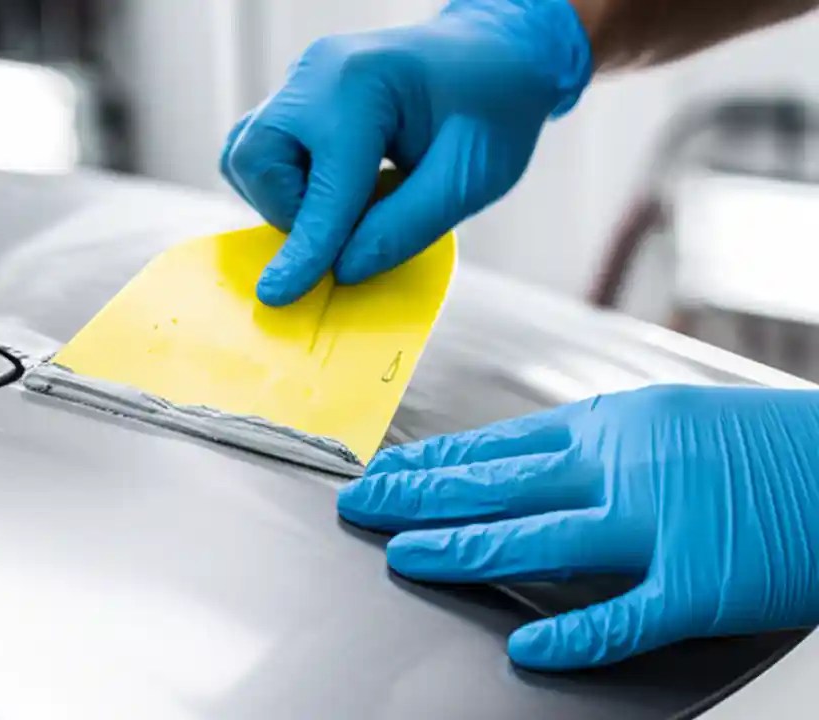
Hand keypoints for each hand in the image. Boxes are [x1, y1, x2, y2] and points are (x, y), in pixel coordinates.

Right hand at [221, 0, 592, 305]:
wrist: (498, 52)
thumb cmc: (496, 107)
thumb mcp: (470, 176)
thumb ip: (405, 227)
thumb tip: (341, 271)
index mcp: (364, 83)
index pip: (323, 185)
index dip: (307, 248)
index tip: (278, 295)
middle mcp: (317, 73)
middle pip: (257, 161)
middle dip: (292, 212)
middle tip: (349, 226)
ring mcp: (301, 79)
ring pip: (247, 157)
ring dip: (285, 199)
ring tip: (344, 203)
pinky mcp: (295, 95)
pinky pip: (259, 149)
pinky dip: (284, 183)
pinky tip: (330, 187)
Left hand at [337, 385, 818, 670]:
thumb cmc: (770, 443)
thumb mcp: (671, 419)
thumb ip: (599, 446)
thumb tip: (528, 467)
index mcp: (618, 424)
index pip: (500, 445)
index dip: (435, 463)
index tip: (386, 470)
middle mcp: (627, 466)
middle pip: (499, 485)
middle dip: (420, 497)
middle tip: (361, 505)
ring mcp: (661, 525)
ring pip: (537, 540)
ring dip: (463, 549)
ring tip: (404, 556)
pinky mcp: (700, 586)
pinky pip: (621, 617)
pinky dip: (571, 635)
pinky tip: (522, 646)